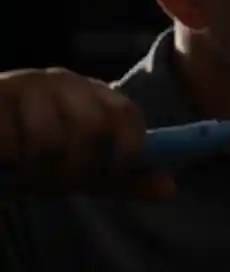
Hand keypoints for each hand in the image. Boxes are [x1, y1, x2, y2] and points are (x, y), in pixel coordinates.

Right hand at [0, 68, 175, 199]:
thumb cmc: (32, 153)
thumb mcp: (80, 167)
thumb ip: (120, 178)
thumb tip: (170, 189)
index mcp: (93, 94)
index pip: (128, 114)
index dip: (127, 151)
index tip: (112, 175)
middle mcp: (64, 81)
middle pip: (93, 129)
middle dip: (75, 170)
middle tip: (51, 185)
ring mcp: (27, 82)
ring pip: (49, 141)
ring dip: (34, 171)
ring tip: (21, 172)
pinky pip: (10, 144)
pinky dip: (7, 163)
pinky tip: (2, 161)